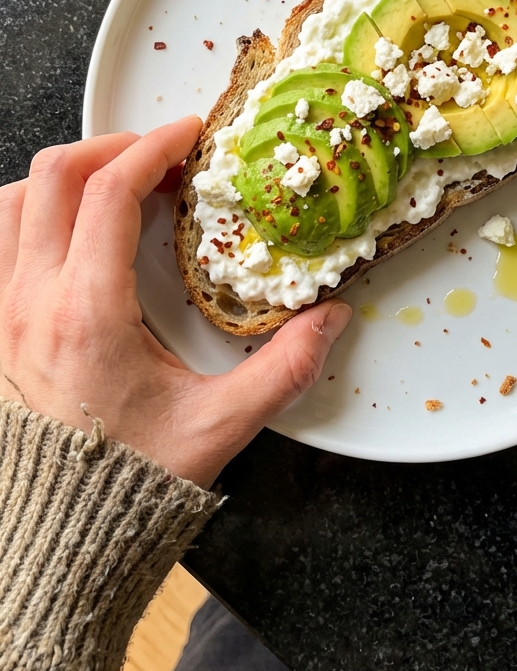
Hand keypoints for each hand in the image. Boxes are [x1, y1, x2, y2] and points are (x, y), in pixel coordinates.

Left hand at [0, 118, 351, 487]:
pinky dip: (28, 213)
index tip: (188, 135)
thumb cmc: (133, 480)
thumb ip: (283, 369)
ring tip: (112, 184)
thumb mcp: (220, 425)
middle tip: (158, 156)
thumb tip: (330, 320)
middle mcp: (33, 300)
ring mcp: (4, 312)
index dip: (152, 147)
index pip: (108, 191)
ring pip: (11, 201)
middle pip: (53, 176)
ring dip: (63, 177)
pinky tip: (68, 229)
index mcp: (87, 312)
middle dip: (110, 146)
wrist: (65, 534)